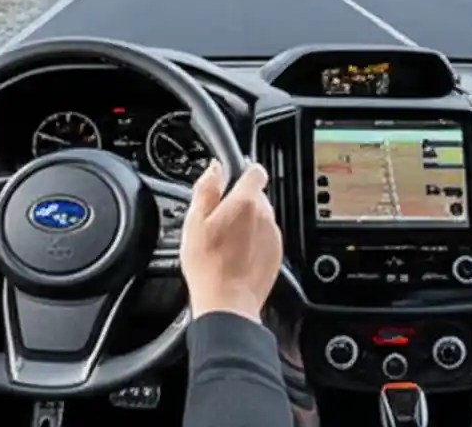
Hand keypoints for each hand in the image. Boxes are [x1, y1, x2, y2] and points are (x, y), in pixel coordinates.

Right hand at [180, 160, 281, 322]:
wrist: (227, 302)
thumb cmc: (208, 265)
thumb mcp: (195, 222)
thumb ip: (207, 189)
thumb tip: (214, 168)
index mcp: (245, 202)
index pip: (255, 171)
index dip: (243, 172)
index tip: (232, 181)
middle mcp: (265, 215)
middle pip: (257, 196)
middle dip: (241, 202)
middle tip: (219, 219)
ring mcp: (273, 235)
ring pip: (262, 217)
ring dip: (248, 222)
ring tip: (226, 241)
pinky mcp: (277, 253)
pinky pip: (266, 237)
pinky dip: (254, 240)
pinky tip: (237, 254)